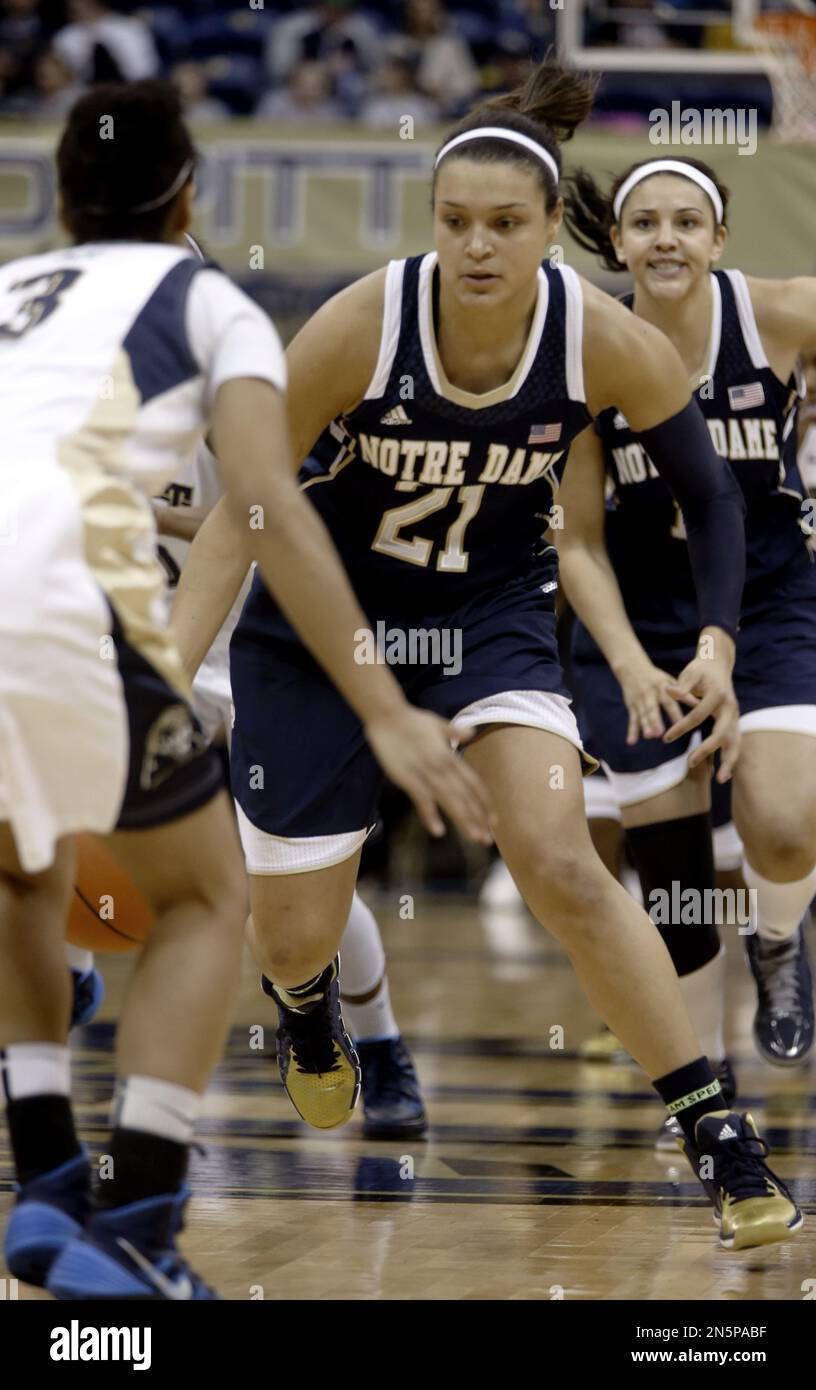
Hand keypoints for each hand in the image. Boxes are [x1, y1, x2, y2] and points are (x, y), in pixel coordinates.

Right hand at [365, 706, 493, 844]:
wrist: (387, 714)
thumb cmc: (411, 718)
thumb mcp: (437, 723)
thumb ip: (455, 732)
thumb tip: (471, 733)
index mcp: (449, 756)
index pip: (473, 783)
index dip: (484, 802)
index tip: (493, 819)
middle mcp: (442, 766)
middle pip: (465, 795)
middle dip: (477, 817)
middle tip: (488, 839)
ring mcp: (425, 772)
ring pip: (449, 799)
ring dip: (463, 819)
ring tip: (474, 837)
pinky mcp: (407, 777)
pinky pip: (422, 799)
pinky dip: (430, 815)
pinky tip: (438, 831)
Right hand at [617, 657, 690, 745]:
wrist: (632, 667)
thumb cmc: (657, 678)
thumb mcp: (670, 681)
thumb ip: (683, 694)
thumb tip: (701, 704)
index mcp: (662, 688)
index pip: (670, 701)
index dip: (675, 712)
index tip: (683, 723)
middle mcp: (649, 694)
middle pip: (652, 709)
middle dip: (655, 720)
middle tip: (660, 733)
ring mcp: (639, 700)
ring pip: (642, 715)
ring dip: (645, 726)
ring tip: (649, 736)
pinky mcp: (631, 706)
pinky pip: (632, 720)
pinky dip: (631, 731)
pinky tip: (631, 742)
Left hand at [662, 635, 739, 781]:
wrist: (719, 663)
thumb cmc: (701, 669)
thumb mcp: (690, 673)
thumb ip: (680, 686)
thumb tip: (667, 690)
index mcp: (718, 695)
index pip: (698, 715)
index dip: (681, 727)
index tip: (665, 738)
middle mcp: (730, 708)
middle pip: (723, 733)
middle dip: (708, 749)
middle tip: (690, 763)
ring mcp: (735, 716)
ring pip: (735, 742)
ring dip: (729, 761)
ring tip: (721, 779)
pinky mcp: (734, 722)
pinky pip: (734, 743)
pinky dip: (731, 758)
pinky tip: (724, 774)